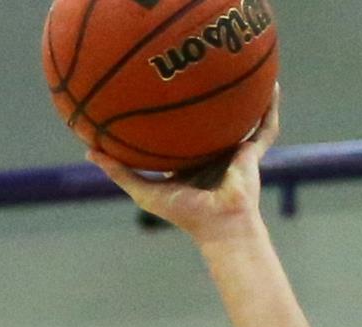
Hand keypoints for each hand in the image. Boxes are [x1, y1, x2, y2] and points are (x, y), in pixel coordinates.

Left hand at [87, 84, 281, 245]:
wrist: (218, 224)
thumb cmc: (183, 213)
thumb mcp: (144, 190)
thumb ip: (118, 171)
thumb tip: (88, 151)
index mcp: (187, 163)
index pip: (176, 134)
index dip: (167, 115)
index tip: (155, 91)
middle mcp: (211, 154)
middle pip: (207, 120)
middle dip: (202, 97)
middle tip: (191, 68)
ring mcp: (232, 152)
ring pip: (238, 117)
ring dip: (242, 95)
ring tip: (240, 67)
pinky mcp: (252, 153)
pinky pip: (265, 126)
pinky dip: (270, 107)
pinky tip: (272, 84)